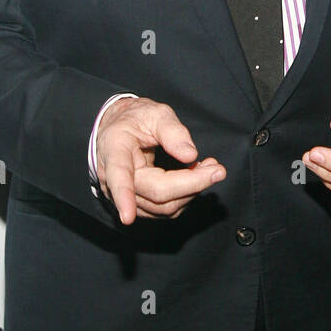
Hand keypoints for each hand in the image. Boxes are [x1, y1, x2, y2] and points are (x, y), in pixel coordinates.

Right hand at [96, 96, 225, 224]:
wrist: (121, 129)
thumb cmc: (136, 119)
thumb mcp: (155, 113)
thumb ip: (173, 131)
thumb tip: (190, 155)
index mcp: (114, 150)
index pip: (119, 176)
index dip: (123, 196)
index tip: (127, 217)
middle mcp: (113, 178)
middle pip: (156, 193)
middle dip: (192, 184)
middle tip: (217, 169)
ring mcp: (124, 197)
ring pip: (163, 206)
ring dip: (192, 191)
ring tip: (208, 167)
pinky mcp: (139, 204)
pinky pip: (165, 209)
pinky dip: (186, 195)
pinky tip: (195, 176)